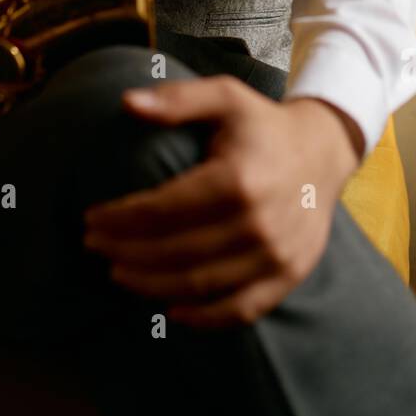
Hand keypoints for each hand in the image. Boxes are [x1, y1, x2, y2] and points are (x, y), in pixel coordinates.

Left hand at [82, 77, 361, 328]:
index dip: (120, 219)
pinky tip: (170, 310)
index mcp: (237, 179)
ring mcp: (276, 255)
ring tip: (118, 272)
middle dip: (125, 251)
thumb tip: (126, 103)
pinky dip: (203, 317)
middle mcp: (258, 222)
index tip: (90, 218)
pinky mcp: (289, 275)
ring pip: (199, 284)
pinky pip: (241, 309)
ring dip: (150, 284)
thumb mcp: (225, 97)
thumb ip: (177, 100)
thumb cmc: (263, 124)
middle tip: (93, 245)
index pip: (162, 210)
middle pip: (174, 251)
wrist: (324, 151)